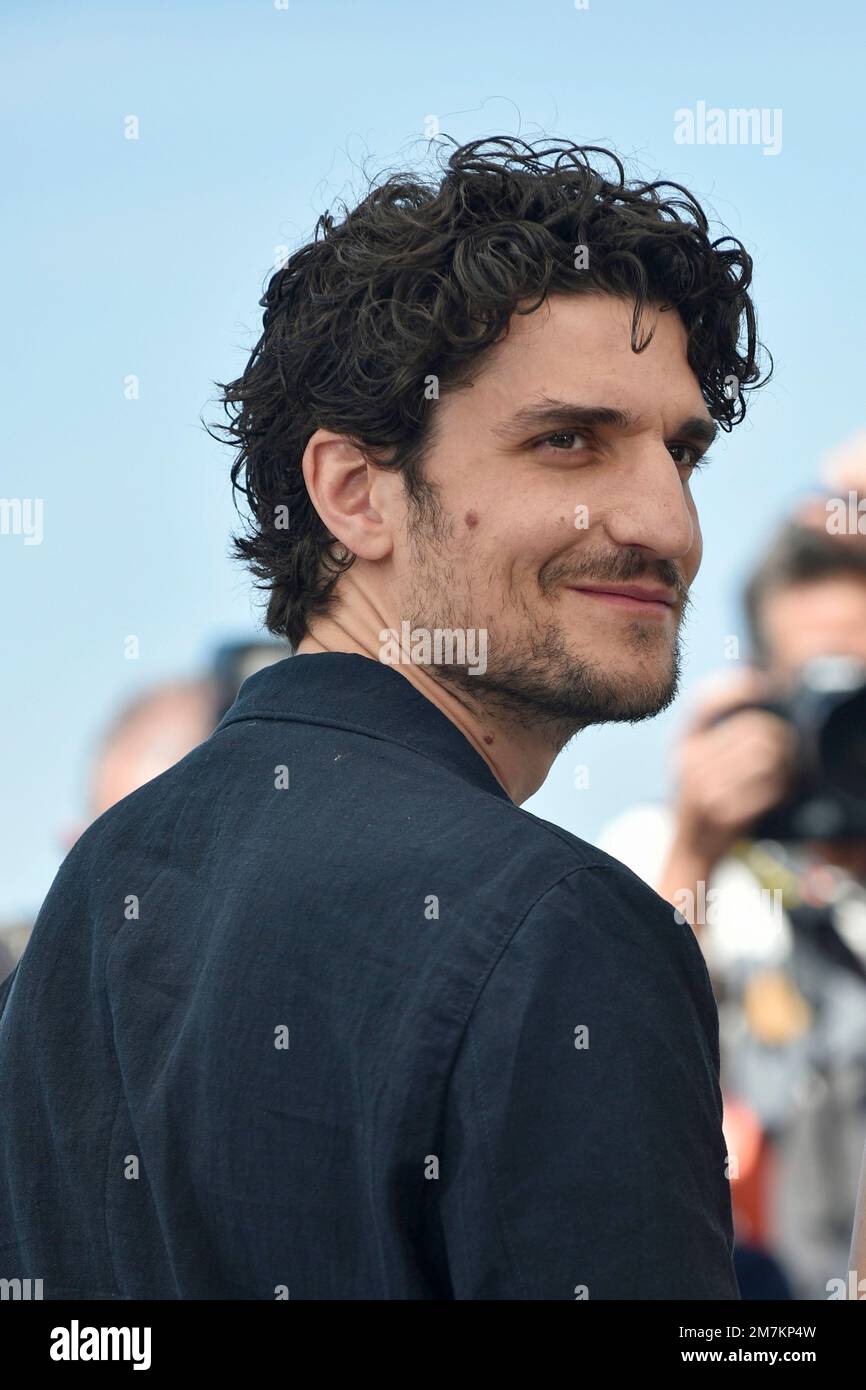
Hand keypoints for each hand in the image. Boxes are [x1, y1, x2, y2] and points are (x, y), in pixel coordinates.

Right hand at [669, 668, 796, 865]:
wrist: (689, 851)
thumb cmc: (702, 801)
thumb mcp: (695, 762)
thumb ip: (717, 732)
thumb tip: (752, 686)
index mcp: (682, 744)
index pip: (708, 701)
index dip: (736, 686)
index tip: (762, 685)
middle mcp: (688, 762)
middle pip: (753, 728)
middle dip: (780, 737)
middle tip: (788, 749)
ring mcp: (703, 788)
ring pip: (765, 756)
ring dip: (785, 764)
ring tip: (785, 772)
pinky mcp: (722, 813)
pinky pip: (769, 788)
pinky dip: (782, 789)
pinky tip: (780, 792)